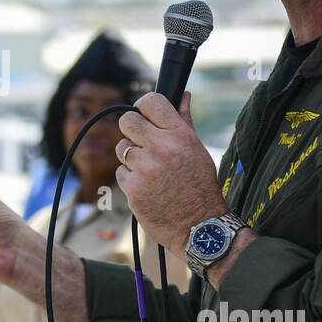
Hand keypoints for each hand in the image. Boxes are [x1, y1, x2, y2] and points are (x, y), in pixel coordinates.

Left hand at [116, 92, 226, 251]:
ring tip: (150, 172)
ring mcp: (145, 168)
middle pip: (126, 121)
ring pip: (121, 148)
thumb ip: (185, 121)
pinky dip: (130, 179)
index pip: (150, 101)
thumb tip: (184, 94)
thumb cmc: (200, 186)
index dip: (142, 106)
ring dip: (131, 158)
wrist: (199, 227)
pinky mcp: (132, 188)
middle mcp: (161, 148)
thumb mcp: (198, 150)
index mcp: (180, 135)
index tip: (143, 115)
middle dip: (132, 130)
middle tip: (142, 144)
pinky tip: (147, 188)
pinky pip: (121, 172)